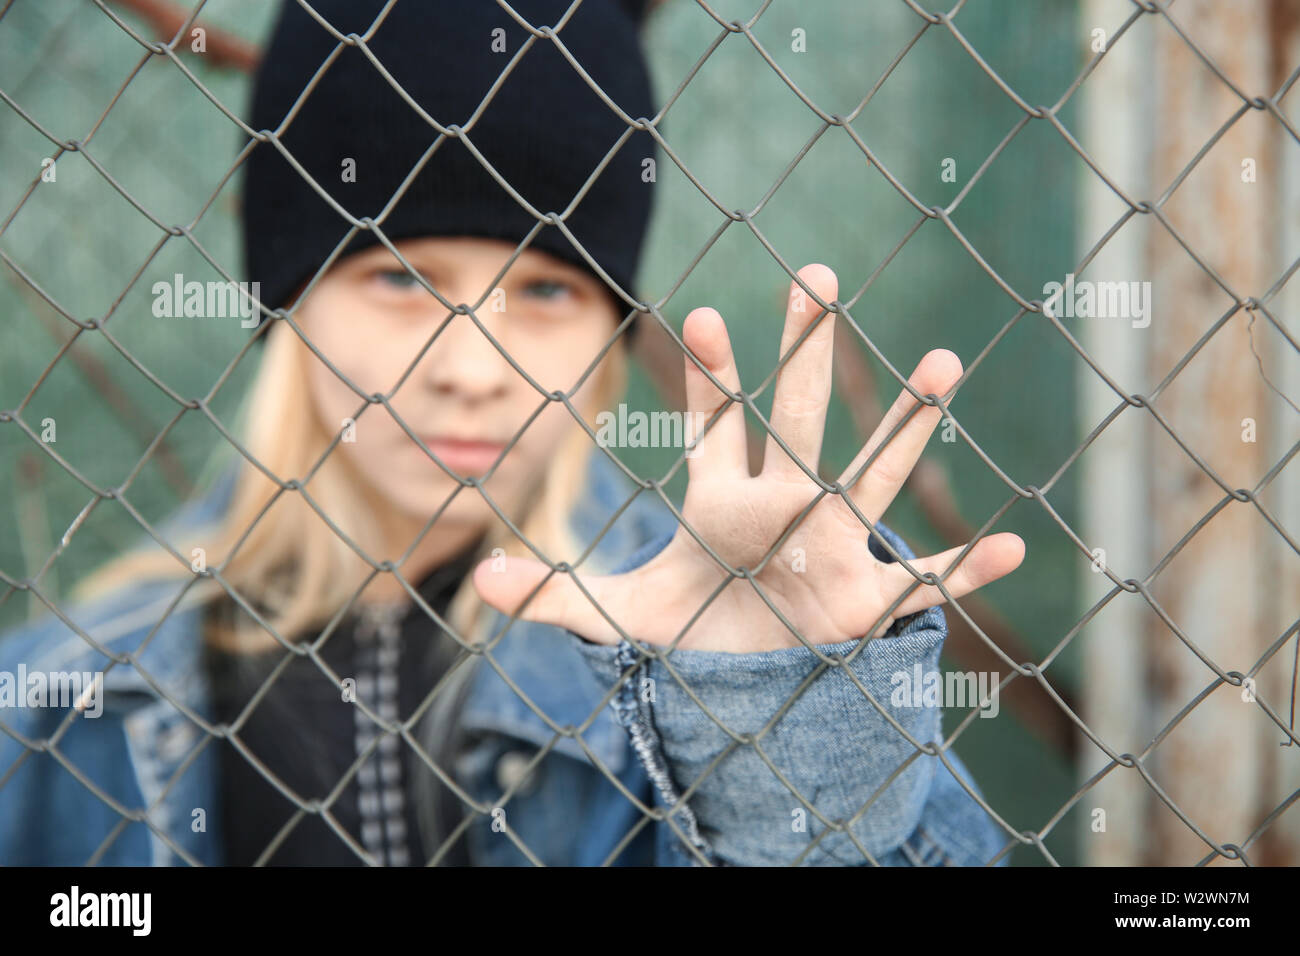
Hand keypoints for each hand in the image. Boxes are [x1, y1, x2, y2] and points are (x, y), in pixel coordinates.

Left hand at [473, 264, 1024, 651]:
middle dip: (807, 351)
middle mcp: (784, 503)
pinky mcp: (868, 598)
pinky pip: (927, 581)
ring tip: (943, 361)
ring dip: (908, 422)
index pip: (716, 425)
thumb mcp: (614, 618)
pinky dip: (969, 570)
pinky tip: (1013, 545)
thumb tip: (476, 581)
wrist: (747, 676)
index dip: (712, 378)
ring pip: (876, 471)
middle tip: (816, 275)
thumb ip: (551, 596)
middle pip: (799, 416)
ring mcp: (832, 543)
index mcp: (722, 500)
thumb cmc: (690, 631)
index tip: (707, 319)